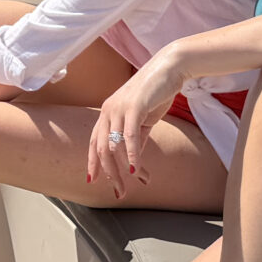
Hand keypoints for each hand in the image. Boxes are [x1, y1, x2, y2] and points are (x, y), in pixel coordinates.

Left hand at [88, 57, 181, 200]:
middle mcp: (108, 111)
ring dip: (123, 169)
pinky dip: (133, 156)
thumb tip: (133, 162)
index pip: (93, 142)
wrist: (169, 69)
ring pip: (114, 146)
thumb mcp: (142, 119)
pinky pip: (129, 137)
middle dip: (110, 173)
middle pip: (101, 149)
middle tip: (119, 192)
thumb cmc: (156, 93)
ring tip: (133, 184)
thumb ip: (135, 139)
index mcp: (107, 113)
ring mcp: (119, 108)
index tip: (93, 181)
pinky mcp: (134, 107)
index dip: (92, 163)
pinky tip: (137, 171)